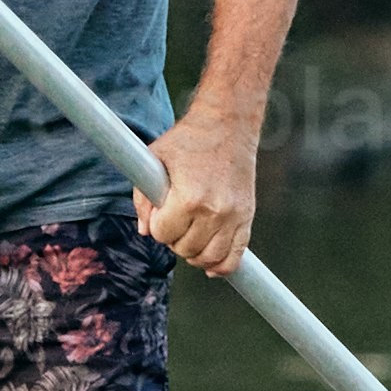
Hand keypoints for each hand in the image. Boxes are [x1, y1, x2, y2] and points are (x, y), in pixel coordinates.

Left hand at [136, 108, 258, 279]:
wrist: (228, 124)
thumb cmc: (188, 140)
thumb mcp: (154, 160)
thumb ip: (143, 198)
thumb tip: (144, 231)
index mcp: (188, 198)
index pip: (163, 234)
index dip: (157, 225)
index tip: (161, 211)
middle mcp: (214, 212)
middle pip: (185, 249)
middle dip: (174, 238)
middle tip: (175, 219)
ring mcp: (234, 216)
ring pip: (209, 258)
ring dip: (194, 253)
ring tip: (189, 236)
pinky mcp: (247, 216)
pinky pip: (236, 256)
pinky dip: (222, 265)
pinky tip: (210, 264)